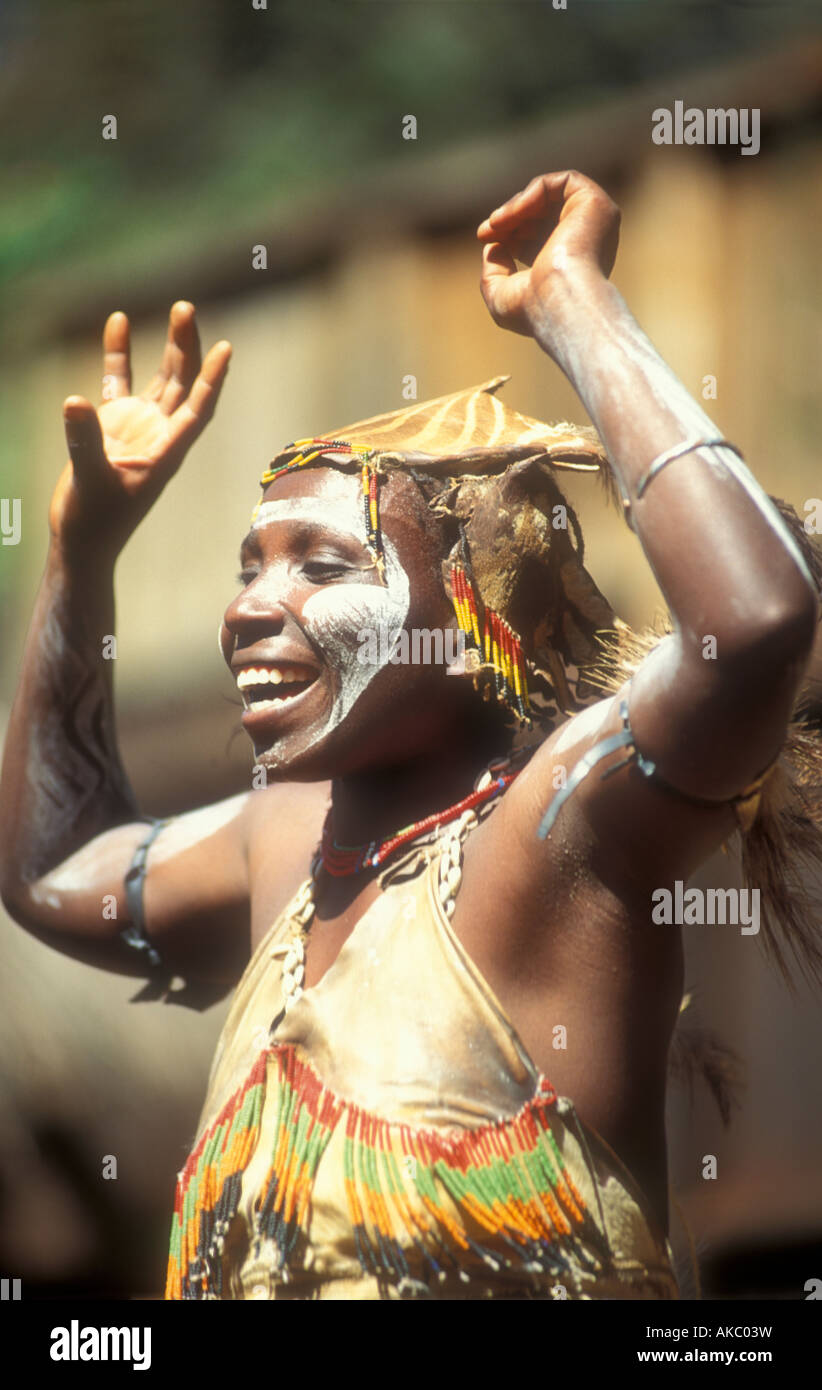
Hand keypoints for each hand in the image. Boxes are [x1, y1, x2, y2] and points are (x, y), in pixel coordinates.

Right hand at [49, 302, 231, 560]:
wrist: (83, 539)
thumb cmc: (95, 521)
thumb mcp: (90, 479)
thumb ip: (85, 440)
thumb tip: (75, 400)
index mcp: (167, 451)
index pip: (198, 408)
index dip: (213, 380)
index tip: (226, 350)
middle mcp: (160, 434)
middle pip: (184, 384)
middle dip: (189, 347)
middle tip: (187, 309)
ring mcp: (139, 427)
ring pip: (162, 379)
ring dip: (170, 346)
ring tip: (180, 308)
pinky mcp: (115, 425)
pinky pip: (120, 382)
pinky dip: (120, 355)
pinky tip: (118, 321)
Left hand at [476, 171, 620, 339]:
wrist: (557, 301)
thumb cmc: (532, 308)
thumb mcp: (501, 295)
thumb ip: (494, 270)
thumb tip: (494, 245)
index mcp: (573, 266)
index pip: (541, 237)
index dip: (511, 232)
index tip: (484, 237)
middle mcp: (589, 243)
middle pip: (544, 214)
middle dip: (510, 218)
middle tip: (486, 231)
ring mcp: (596, 223)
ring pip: (552, 197)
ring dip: (517, 206)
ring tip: (495, 224)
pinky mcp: (596, 204)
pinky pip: (563, 182)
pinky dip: (532, 193)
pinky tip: (510, 214)